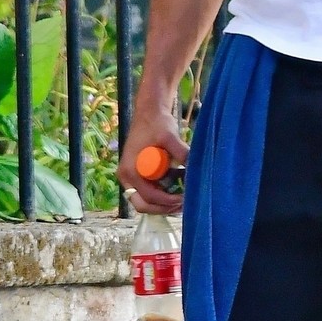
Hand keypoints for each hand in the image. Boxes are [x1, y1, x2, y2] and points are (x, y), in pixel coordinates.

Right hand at [117, 101, 187, 215]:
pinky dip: (161, 195)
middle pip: (142, 204)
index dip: (167, 201)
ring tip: (183, 199)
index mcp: (130, 170)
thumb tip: (195, 167)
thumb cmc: (157, 123)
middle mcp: (126, 177)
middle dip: (163, 208)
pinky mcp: (137, 175)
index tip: (185, 198)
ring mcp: (130, 177)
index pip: (148, 196)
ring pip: (144, 201)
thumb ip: (181, 152)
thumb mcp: (170, 136)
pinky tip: (177, 191)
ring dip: (162, 204)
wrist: (149, 112)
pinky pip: (147, 192)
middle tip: (183, 204)